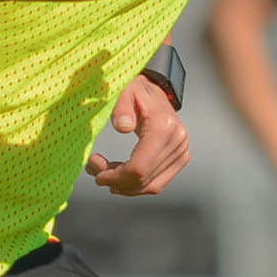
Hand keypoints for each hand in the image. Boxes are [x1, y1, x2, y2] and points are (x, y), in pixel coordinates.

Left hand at [87, 72, 191, 198]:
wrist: (155, 90)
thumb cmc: (136, 91)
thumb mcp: (124, 91)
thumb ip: (121, 107)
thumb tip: (122, 127)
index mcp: (163, 127)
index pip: (139, 167)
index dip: (116, 178)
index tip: (97, 175)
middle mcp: (177, 141)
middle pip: (143, 179)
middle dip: (116, 182)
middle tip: (95, 172)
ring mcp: (181, 152)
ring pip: (151, 186)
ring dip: (125, 186)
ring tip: (105, 174)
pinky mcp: (180, 158)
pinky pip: (157, 183)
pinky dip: (136, 185)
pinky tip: (120, 176)